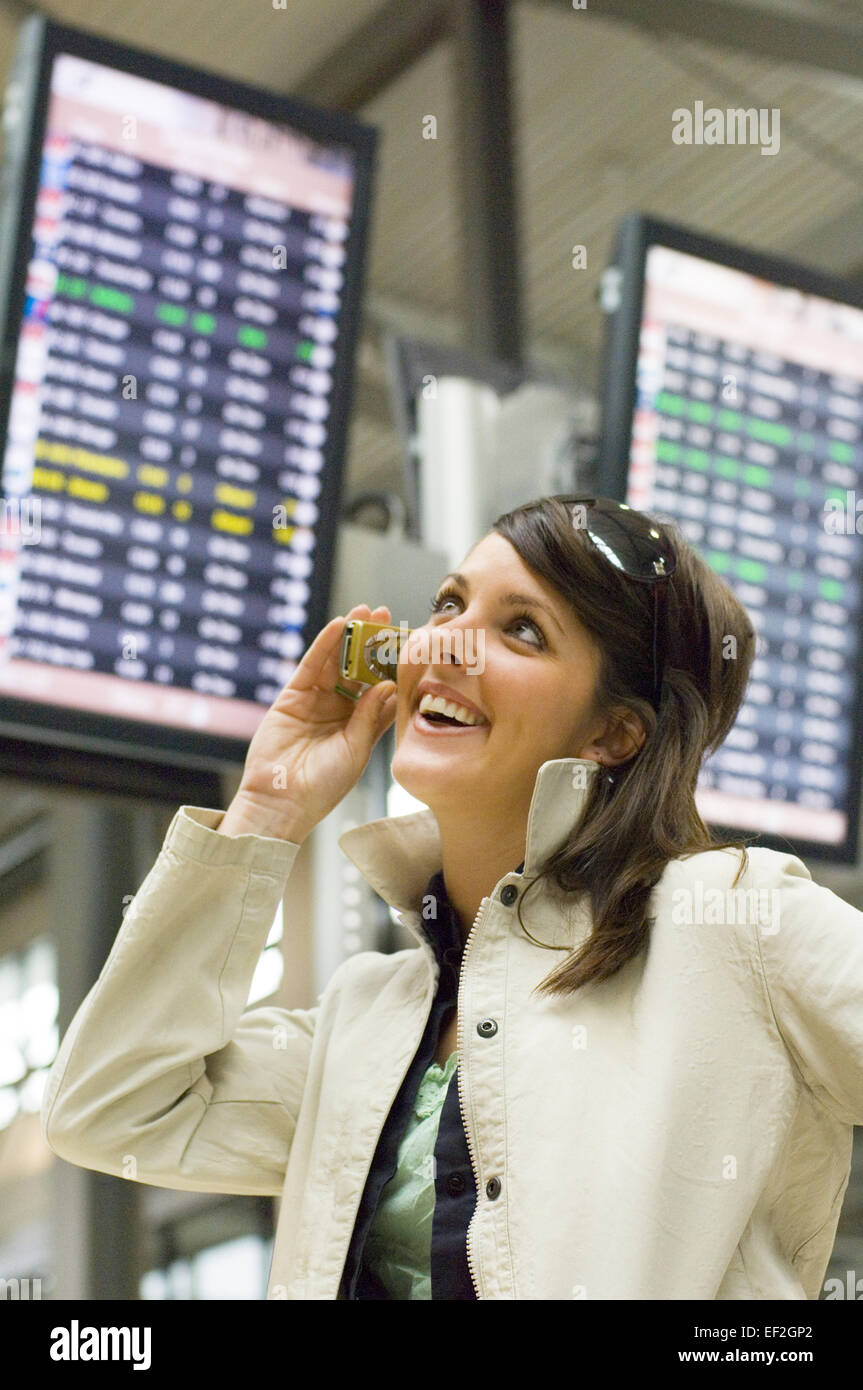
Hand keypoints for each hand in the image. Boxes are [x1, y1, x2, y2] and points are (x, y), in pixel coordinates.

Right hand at [220, 604, 397, 840]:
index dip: (394, 666)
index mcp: (362, 726)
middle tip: (388, 617)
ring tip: (365, 612)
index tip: (408, 643)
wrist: (283, 800)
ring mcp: (317, 702)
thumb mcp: (357, 749)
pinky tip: (338, 626)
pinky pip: (311, 666)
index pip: (382, 689)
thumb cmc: (324, 785)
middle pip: (361, 670)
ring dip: (350, 637)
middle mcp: (341, 711)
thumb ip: (371, 715)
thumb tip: (388, 683)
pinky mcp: (293, 697)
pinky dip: (324, 645)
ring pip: (337, 663)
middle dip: (373, 644)